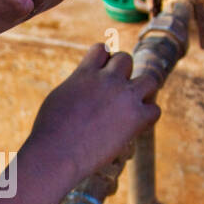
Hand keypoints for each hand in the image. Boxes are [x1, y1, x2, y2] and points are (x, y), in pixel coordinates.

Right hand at [29, 46, 159, 186]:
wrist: (56, 154)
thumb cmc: (49, 132)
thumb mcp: (58, 98)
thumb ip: (77, 86)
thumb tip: (84, 86)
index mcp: (85, 72)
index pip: (102, 49)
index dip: (103, 62)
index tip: (101, 77)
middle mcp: (107, 79)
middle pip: (126, 59)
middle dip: (122, 74)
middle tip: (115, 95)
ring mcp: (123, 97)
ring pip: (150, 80)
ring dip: (142, 92)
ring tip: (131, 108)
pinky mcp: (135, 118)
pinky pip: (155, 110)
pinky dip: (148, 118)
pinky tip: (136, 127)